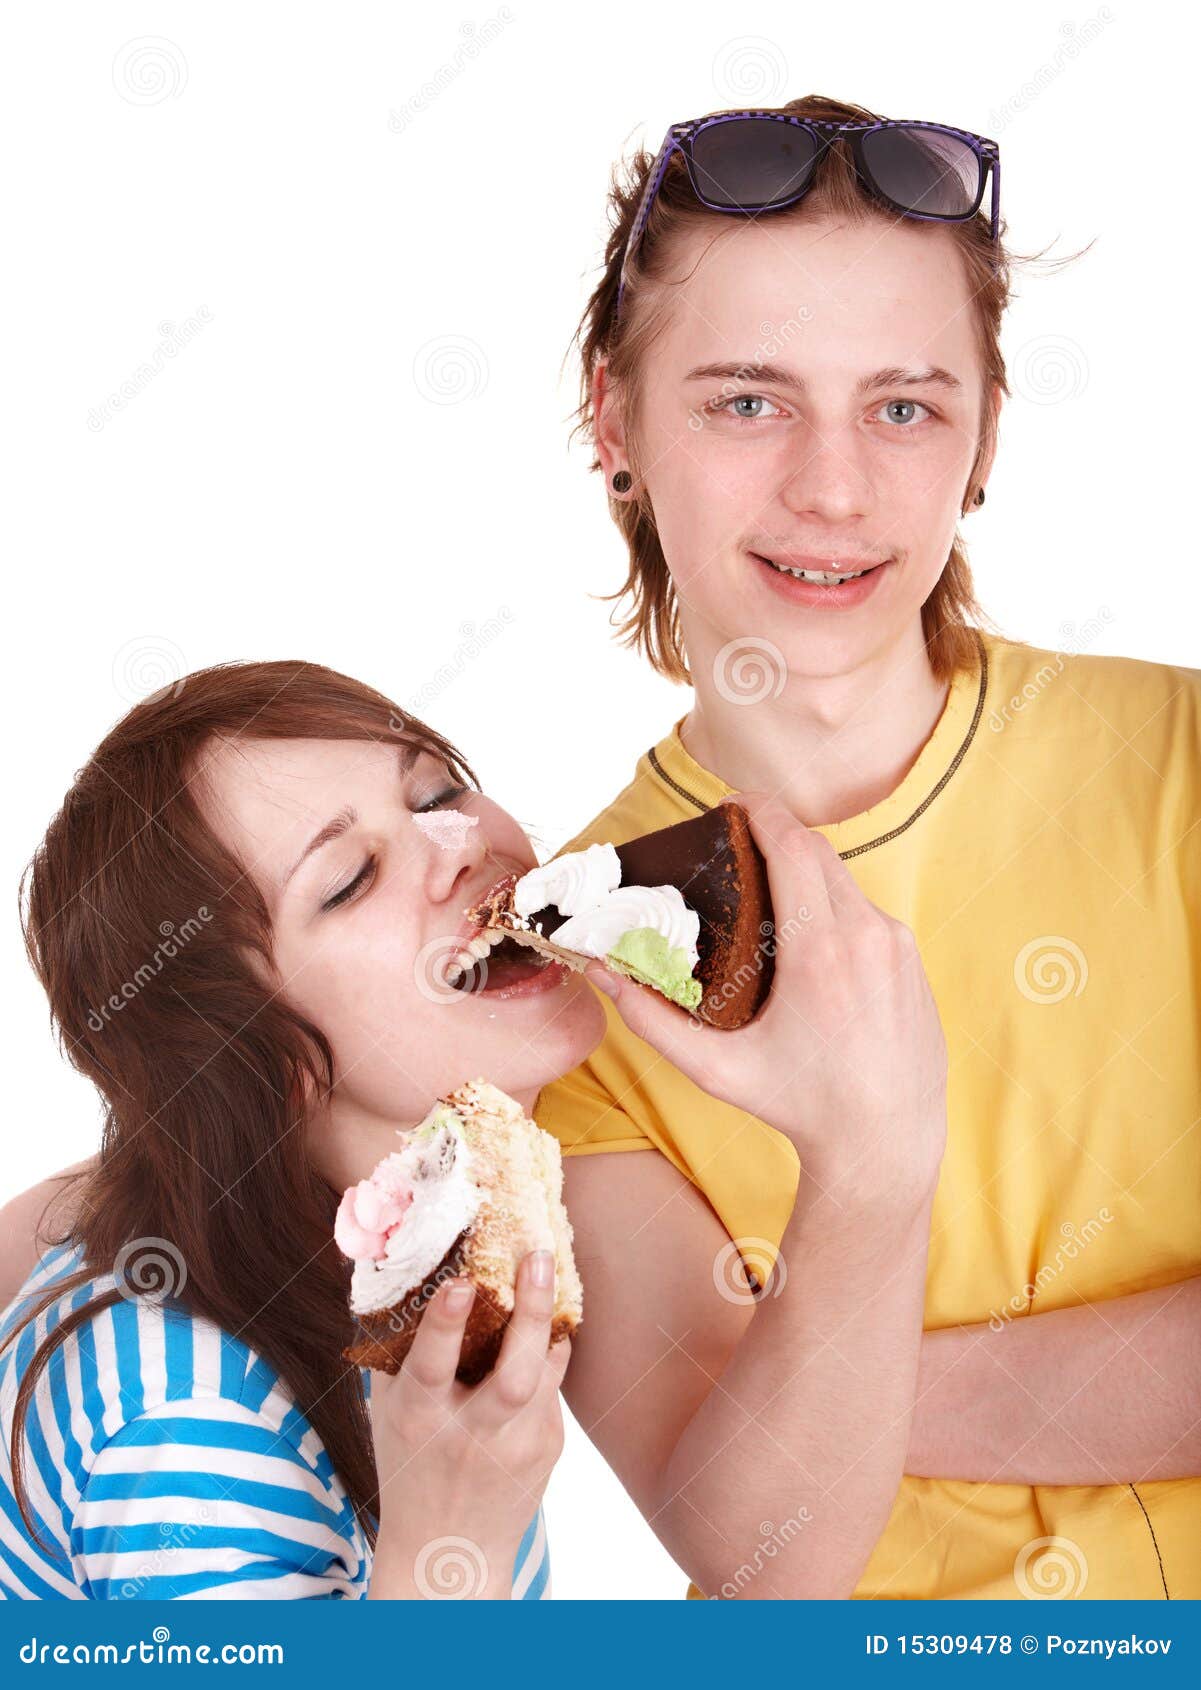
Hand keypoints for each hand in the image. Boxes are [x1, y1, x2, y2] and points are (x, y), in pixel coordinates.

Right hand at [367, 1250, 569, 1598]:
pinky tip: (540, 1326)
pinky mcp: (549, 1447)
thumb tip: (396, 1270)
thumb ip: (396, 1351)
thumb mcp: (389, 1413)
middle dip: (529, 1311)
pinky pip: (551, 1384)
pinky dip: (545, 1353)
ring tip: (545, 1272)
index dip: (445, 1323)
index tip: (462, 1282)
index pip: (432, 1367)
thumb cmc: (410, 1467)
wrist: (449, 1554)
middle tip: (537, 1257)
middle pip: (513, 1374)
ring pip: (544, 1372)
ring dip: (546, 1321)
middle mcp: (471, 1435)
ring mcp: (518, 1445)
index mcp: (420, 1420)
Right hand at [585, 790, 947, 1208]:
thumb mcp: (717, 1070)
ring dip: (805, 876)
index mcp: (821, 953)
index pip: (793, 846)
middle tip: (735, 843)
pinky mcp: (913, 961)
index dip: (760, 811)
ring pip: (845, 883)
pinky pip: (867, 914)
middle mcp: (868, 937)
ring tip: (765, 896)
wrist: (886, 1143)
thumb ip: (652, 1019)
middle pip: (818, 852)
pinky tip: (806, 943)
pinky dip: (833, 910)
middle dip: (776, 835)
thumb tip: (603, 973)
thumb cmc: (800, 1107)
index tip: (732, 803)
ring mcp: (898, 947)